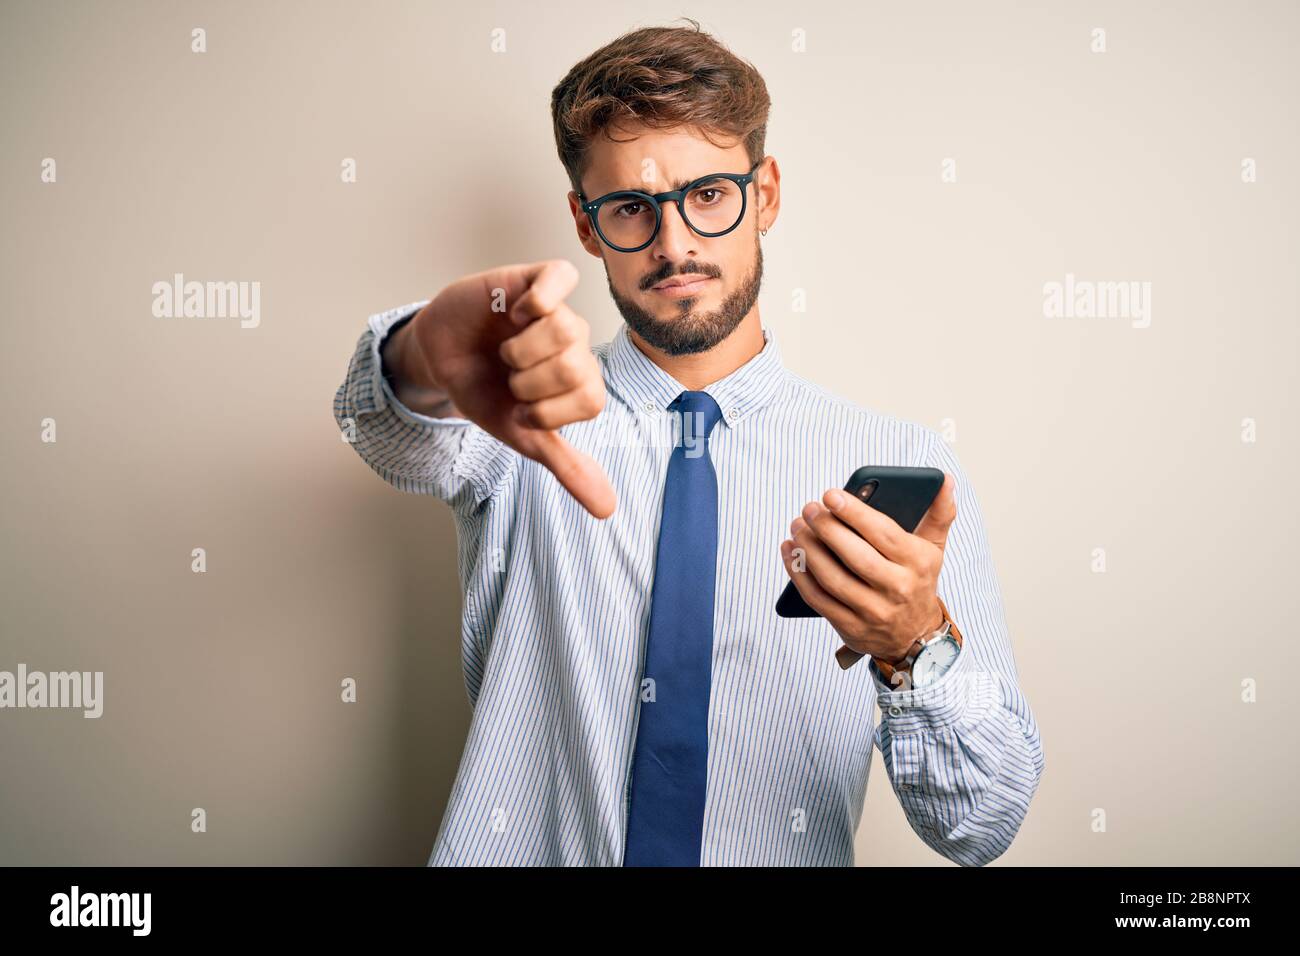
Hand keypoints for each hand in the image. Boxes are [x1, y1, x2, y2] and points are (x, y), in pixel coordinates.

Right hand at [402, 259, 615, 518]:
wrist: (440, 358)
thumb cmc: (485, 393)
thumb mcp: (522, 436)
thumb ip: (566, 466)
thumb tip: (608, 510)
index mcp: (581, 382)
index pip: (590, 400)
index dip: (548, 412)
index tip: (522, 411)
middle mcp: (576, 346)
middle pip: (575, 366)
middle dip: (530, 382)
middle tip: (510, 378)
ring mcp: (558, 311)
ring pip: (565, 329)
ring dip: (523, 350)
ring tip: (506, 350)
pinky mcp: (535, 280)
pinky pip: (559, 277)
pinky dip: (540, 299)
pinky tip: (517, 312)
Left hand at [778, 473, 956, 661]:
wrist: (916, 637)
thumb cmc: (917, 580)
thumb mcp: (933, 548)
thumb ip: (939, 513)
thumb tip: (944, 480)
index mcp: (917, 563)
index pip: (882, 534)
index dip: (855, 513)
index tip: (831, 495)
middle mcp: (897, 588)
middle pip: (855, 556)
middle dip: (827, 529)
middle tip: (808, 509)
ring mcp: (873, 611)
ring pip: (833, 578)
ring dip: (809, 551)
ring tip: (797, 528)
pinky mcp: (850, 626)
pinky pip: (818, 599)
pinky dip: (799, 574)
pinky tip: (790, 552)